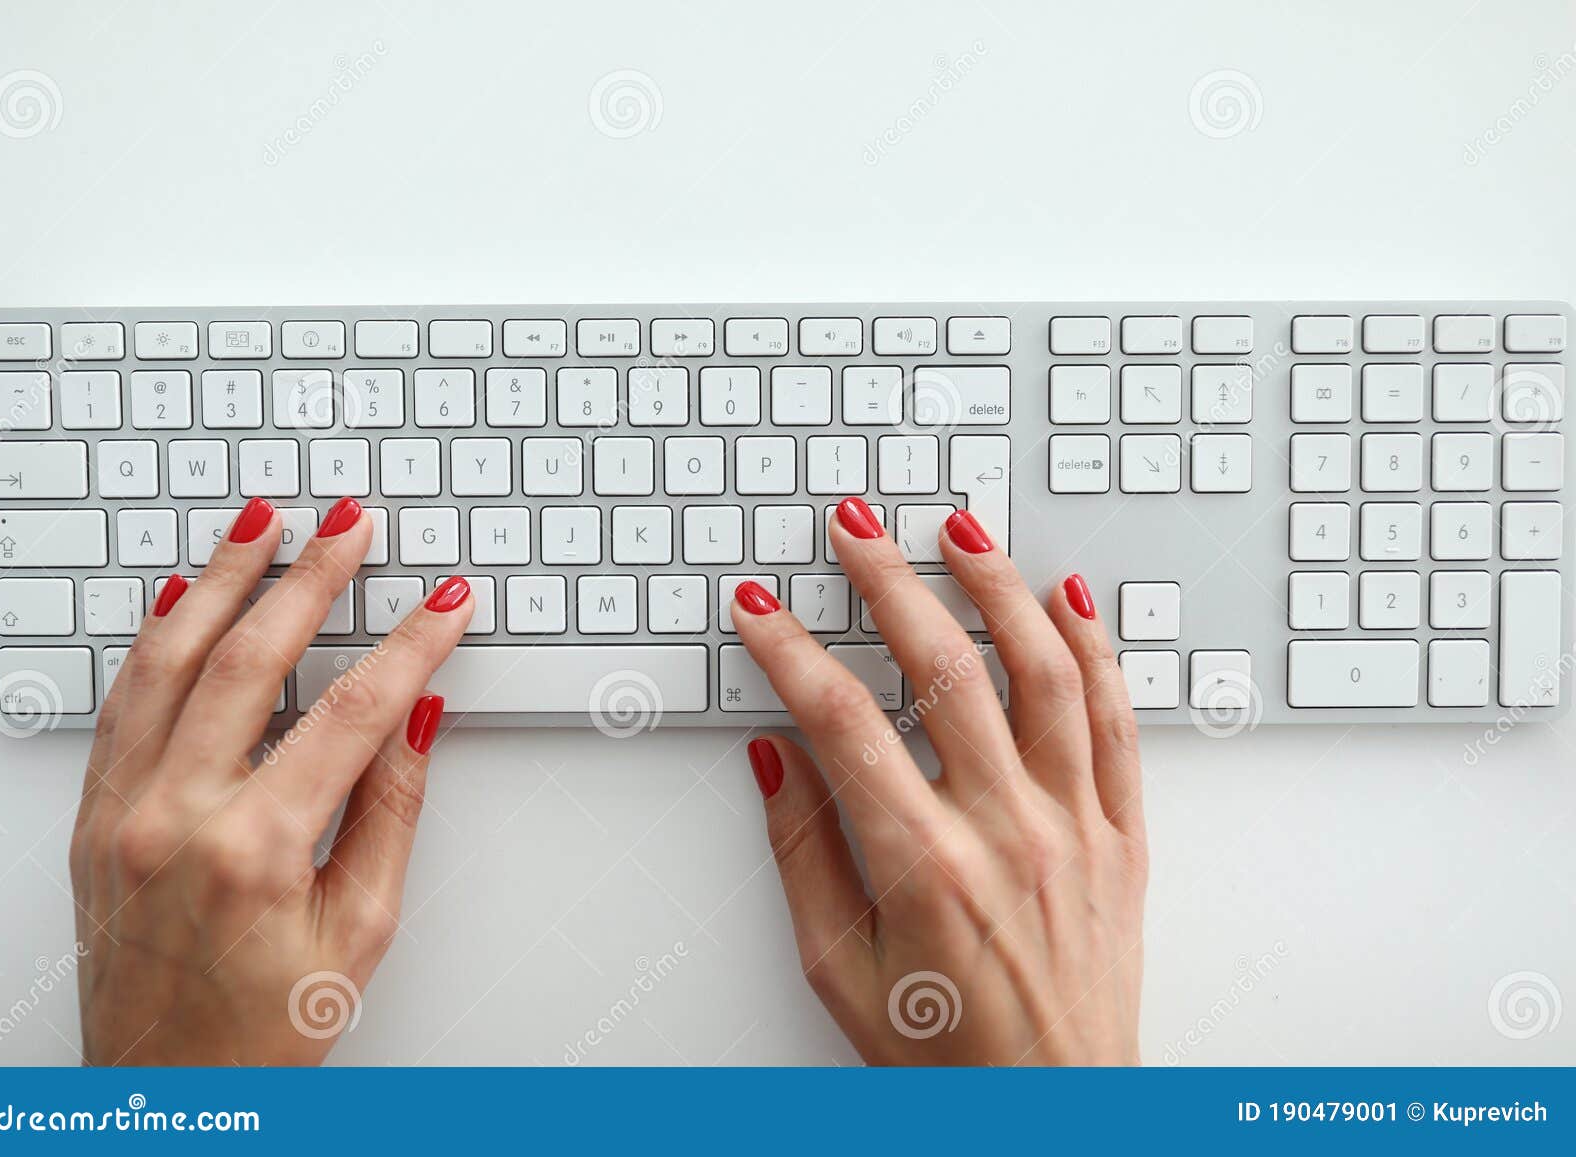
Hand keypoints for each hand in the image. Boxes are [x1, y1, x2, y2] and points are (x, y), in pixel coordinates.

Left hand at [69, 497, 471, 1064]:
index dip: (411, 645)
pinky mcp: (93, 817)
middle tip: (352, 527)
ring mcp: (121, 811)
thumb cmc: (263, 1029)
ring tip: (262, 525)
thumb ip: (391, 812)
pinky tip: (180, 597)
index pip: (353, 711)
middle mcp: (174, 817)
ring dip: (221, 580)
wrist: (165, 1092)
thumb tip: (417, 719)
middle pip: (254, 659)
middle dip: (312, 579)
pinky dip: (154, 638)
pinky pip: (121, 702)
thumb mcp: (358, 932)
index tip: (444, 603)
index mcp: (255, 850)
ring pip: (171, 660)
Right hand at [732, 498, 1146, 1064]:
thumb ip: (803, 854)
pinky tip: (1066, 598)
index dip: (789, 652)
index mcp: (927, 868)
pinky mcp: (1125, 836)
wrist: (1053, 1112)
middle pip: (944, 669)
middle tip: (854, 527)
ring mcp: (1078, 828)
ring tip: (959, 529)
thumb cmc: (944, 1054)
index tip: (760, 611)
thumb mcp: (839, 970)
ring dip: (997, 586)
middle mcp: (1011, 833)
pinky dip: (1096, 648)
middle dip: (888, 582)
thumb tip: (775, 757)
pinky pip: (1119, 721)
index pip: (842, 723)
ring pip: (1045, 672)